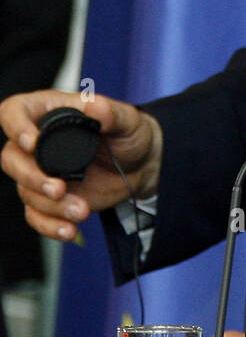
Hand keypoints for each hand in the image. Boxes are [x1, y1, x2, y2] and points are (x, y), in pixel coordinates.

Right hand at [0, 90, 162, 240]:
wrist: (141, 166)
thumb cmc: (129, 134)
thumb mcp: (127, 119)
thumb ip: (112, 112)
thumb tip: (95, 105)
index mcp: (49, 112)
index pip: (15, 111)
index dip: (16, 126)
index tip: (33, 143)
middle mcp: (37, 143)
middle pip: (11, 159)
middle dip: (31, 177)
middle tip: (58, 188)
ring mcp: (41, 172)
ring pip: (26, 191)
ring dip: (51, 206)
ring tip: (82, 210)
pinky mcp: (49, 198)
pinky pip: (36, 215)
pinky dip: (50, 225)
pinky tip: (70, 230)